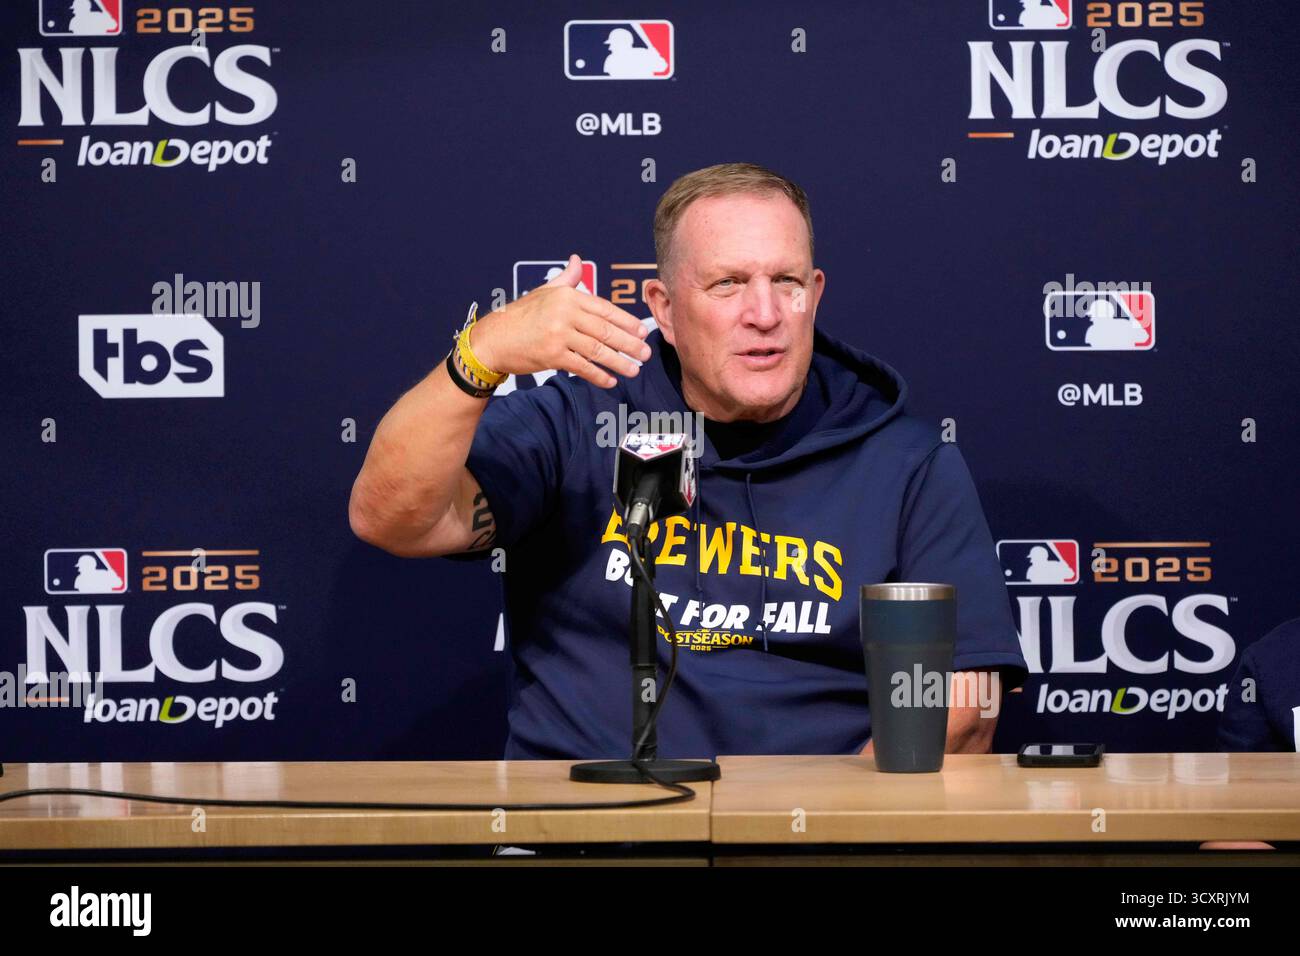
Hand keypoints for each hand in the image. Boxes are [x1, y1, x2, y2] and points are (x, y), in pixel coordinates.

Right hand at [468, 254, 651, 388]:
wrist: (493, 339)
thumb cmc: (519, 316)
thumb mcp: (544, 292)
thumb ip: (566, 279)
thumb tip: (577, 260)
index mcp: (566, 296)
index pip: (604, 309)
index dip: (626, 321)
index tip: (642, 331)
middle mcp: (564, 313)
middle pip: (605, 330)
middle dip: (629, 344)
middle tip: (645, 354)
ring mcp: (558, 335)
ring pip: (597, 349)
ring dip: (619, 362)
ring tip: (634, 370)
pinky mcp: (551, 356)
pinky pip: (582, 366)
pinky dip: (598, 375)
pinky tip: (610, 381)